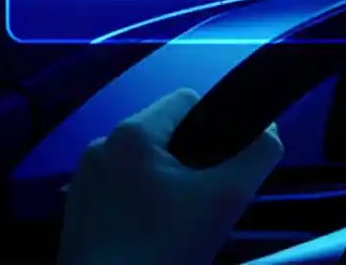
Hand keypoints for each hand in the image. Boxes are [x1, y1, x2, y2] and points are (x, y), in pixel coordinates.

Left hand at [58, 88, 282, 264]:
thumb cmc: (164, 245)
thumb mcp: (226, 198)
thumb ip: (258, 154)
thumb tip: (269, 130)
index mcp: (131, 132)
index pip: (189, 100)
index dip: (217, 128)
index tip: (223, 170)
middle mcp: (100, 146)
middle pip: (167, 134)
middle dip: (192, 161)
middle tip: (205, 203)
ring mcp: (83, 179)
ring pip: (145, 163)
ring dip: (168, 183)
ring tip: (179, 223)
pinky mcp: (76, 210)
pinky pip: (122, 188)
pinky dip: (142, 203)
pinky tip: (152, 235)